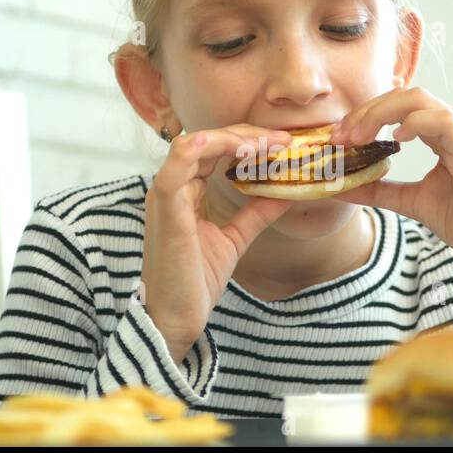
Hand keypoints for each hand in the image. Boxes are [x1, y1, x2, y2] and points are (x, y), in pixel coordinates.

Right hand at [141, 124, 293, 358]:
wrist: (177, 318)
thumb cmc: (196, 280)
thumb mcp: (235, 238)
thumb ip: (256, 213)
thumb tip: (286, 193)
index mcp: (185, 191)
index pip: (214, 149)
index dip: (249, 140)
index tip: (284, 144)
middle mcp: (172, 188)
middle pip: (207, 141)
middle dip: (248, 135)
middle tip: (285, 140)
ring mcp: (166, 197)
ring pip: (194, 145)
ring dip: (233, 139)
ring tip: (268, 144)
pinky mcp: (167, 211)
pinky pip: (177, 168)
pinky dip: (202, 149)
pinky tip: (235, 146)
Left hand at [328, 85, 452, 277]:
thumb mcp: (410, 201)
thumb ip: (379, 190)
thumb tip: (341, 188)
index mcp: (443, 131)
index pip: (398, 106)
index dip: (364, 116)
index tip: (337, 138)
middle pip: (403, 96)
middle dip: (365, 112)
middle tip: (338, 137)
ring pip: (418, 100)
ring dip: (380, 114)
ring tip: (357, 139)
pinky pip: (441, 120)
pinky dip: (414, 123)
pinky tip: (393, 138)